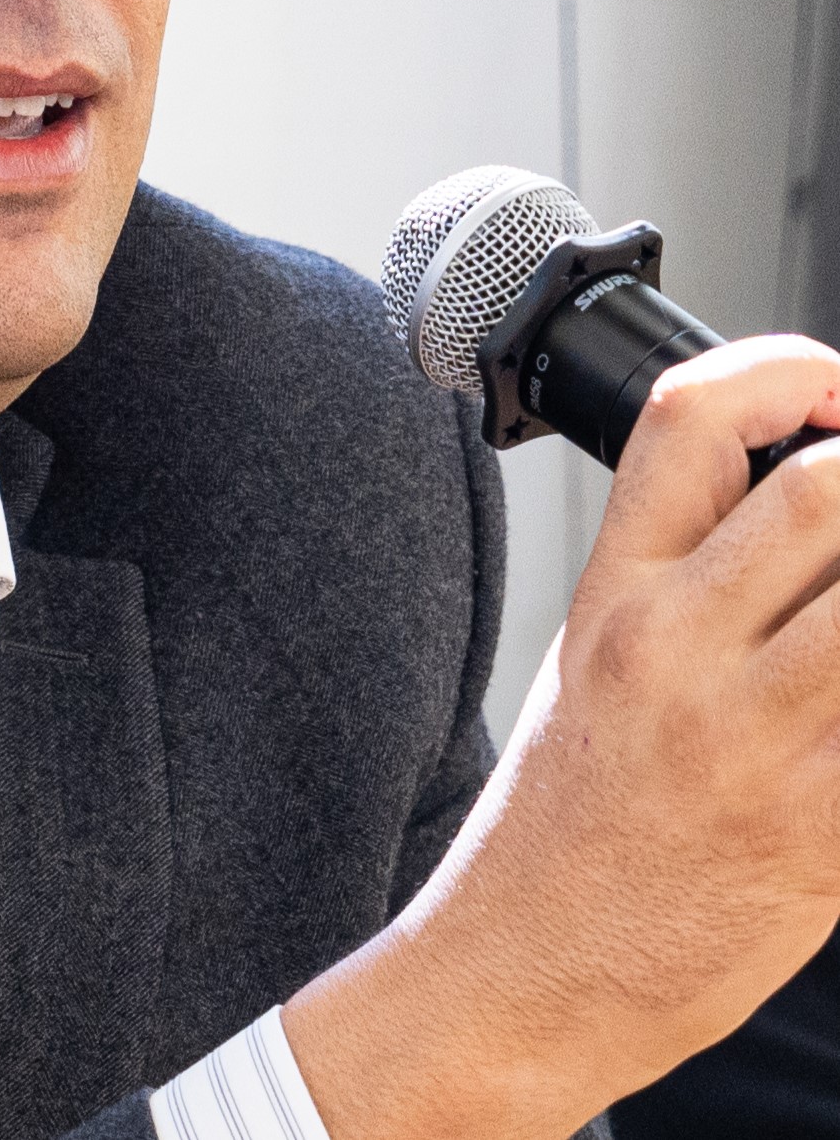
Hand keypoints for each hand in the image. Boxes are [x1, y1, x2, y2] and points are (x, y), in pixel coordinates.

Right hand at [284, 334, 839, 1139]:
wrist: (527, 968)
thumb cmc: (564, 820)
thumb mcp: (594, 661)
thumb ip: (695, 579)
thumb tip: (810, 504)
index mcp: (615, 598)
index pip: (688, 423)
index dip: (784, 369)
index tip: (832, 385)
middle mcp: (677, 651)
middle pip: (829, 493)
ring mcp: (756, 743)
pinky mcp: (824, 838)